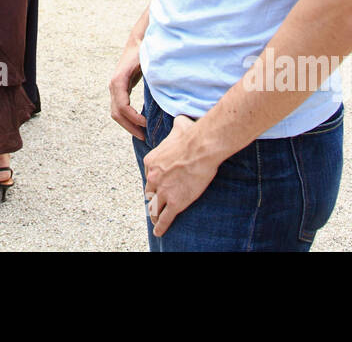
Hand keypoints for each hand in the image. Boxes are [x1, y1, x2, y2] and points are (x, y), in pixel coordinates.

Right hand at [109, 39, 145, 139]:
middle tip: (145, 137)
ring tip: (142, 134)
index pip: (122, 107)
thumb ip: (152, 78)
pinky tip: (140, 123)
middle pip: (116, 113)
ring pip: (116, 112)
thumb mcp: (148, 64)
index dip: (134, 118)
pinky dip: (127, 118)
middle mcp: (113, 85)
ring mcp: (114, 87)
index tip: (147, 124)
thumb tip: (163, 95)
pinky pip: (119, 108)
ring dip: (127, 125)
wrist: (137, 41)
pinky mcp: (119, 89)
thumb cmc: (144, 51)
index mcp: (118, 81)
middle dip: (130, 127)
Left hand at [142, 114, 220, 236]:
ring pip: (155, 207)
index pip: (149, 174)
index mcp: (151, 161)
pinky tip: (159, 232)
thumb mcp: (179, 126)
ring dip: (154, 214)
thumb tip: (181, 119)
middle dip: (153, 197)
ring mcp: (163, 191)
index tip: (157, 184)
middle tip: (156, 202)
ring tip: (155, 220)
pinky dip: (161, 227)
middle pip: (150, 192)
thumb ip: (177, 126)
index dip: (154, 181)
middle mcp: (153, 177)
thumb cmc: (192, 135)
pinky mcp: (175, 202)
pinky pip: (165, 218)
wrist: (201, 147)